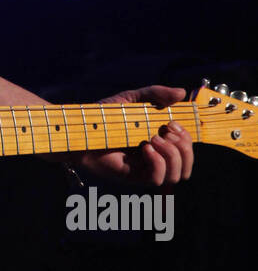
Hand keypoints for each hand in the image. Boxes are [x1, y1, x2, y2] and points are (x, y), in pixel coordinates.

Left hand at [76, 85, 193, 186]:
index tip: (172, 122)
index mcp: (159, 140)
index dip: (188, 137)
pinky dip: (158, 163)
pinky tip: (145, 148)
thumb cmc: (104, 114)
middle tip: (165, 130)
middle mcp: (155, 156)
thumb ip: (156, 93)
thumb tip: (182, 92)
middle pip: (187, 163)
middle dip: (184, 146)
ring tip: (152, 139)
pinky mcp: (134, 176)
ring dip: (172, 155)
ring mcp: (145, 168)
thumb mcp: (132, 99)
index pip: (187, 147)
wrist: (82, 127)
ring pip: (177, 175)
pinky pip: (158, 179)